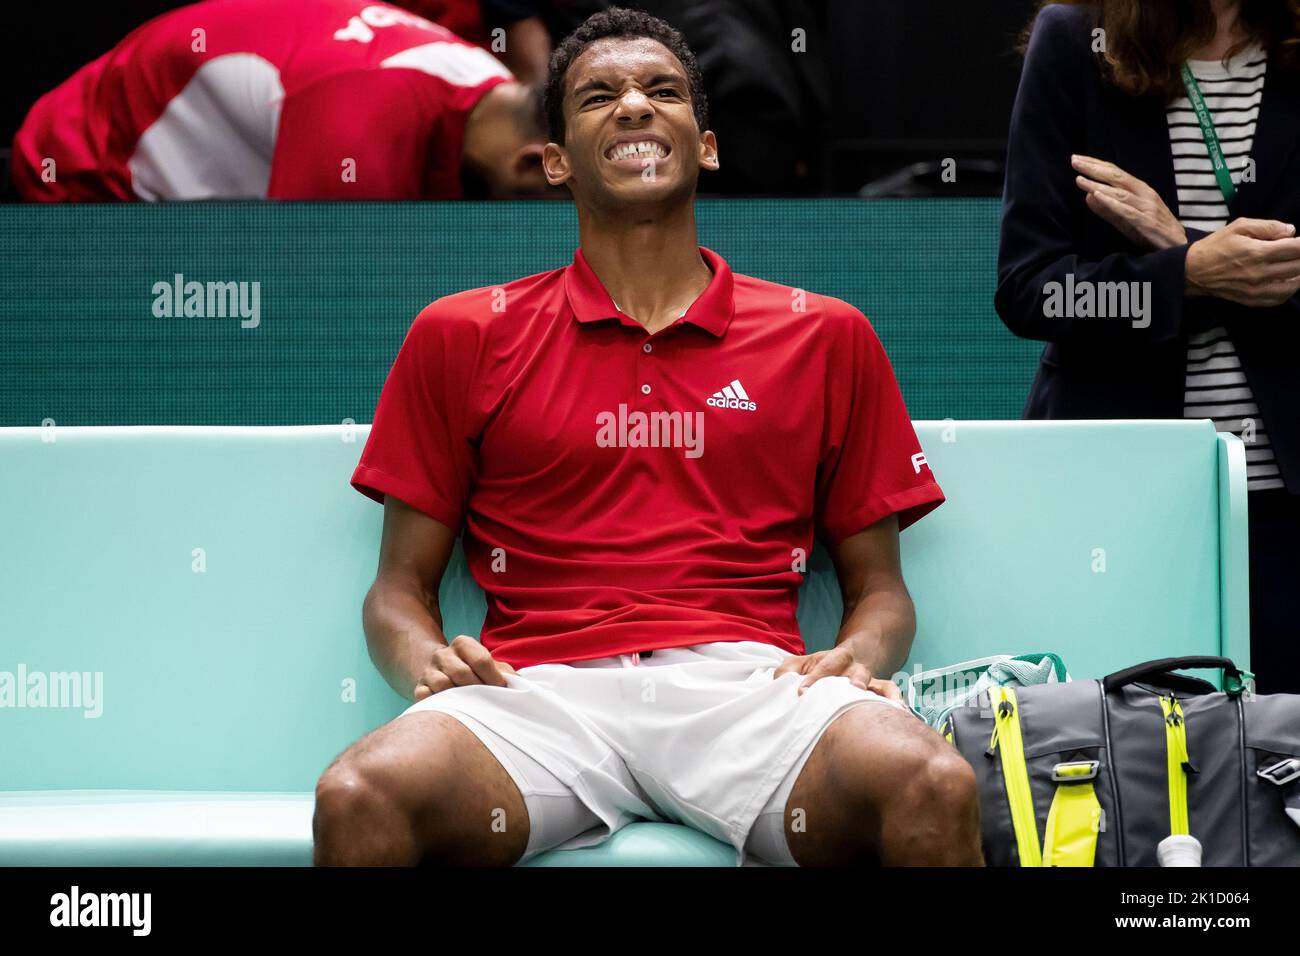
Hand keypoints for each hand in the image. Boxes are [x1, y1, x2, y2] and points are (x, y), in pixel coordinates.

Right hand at [413, 634, 515, 700]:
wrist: (440, 668)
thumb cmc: (472, 669)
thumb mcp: (489, 665)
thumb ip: (505, 672)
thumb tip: (520, 685)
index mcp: (463, 643)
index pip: (481, 659)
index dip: (494, 678)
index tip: (501, 690)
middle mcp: (443, 654)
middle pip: (462, 673)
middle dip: (478, 690)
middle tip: (487, 702)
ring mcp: (429, 671)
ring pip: (443, 685)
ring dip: (459, 699)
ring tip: (471, 706)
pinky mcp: (419, 687)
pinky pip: (426, 697)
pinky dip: (439, 705)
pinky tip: (451, 709)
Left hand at [774, 645, 902, 701]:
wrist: (860, 651)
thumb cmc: (824, 666)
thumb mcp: (803, 662)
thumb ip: (787, 670)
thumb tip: (778, 683)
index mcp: (831, 659)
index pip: (822, 666)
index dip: (813, 677)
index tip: (801, 692)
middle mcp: (852, 667)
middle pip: (853, 669)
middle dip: (852, 678)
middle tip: (852, 687)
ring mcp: (870, 678)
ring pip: (877, 682)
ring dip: (878, 691)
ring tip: (880, 704)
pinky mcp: (881, 689)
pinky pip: (892, 692)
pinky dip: (896, 700)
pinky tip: (900, 712)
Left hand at [1072, 154, 1186, 249]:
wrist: (1179, 246)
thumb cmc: (1153, 231)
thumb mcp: (1127, 218)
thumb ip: (1108, 209)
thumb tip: (1087, 197)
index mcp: (1140, 190)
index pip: (1116, 173)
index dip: (1096, 164)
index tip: (1078, 158)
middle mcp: (1144, 194)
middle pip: (1116, 177)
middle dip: (1094, 168)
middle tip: (1074, 161)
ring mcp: (1146, 207)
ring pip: (1119, 193)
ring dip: (1098, 185)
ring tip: (1079, 179)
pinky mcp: (1146, 223)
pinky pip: (1126, 211)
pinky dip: (1111, 203)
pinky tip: (1096, 196)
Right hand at [1185, 218, 1299, 306]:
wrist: (1193, 271)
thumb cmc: (1216, 245)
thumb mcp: (1239, 226)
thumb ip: (1268, 226)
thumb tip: (1291, 231)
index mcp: (1257, 252)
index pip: (1296, 248)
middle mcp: (1259, 273)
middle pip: (1298, 267)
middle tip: (1297, 251)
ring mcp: (1256, 289)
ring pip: (1293, 285)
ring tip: (1296, 265)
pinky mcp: (1251, 300)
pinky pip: (1279, 298)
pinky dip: (1290, 290)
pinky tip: (1289, 280)